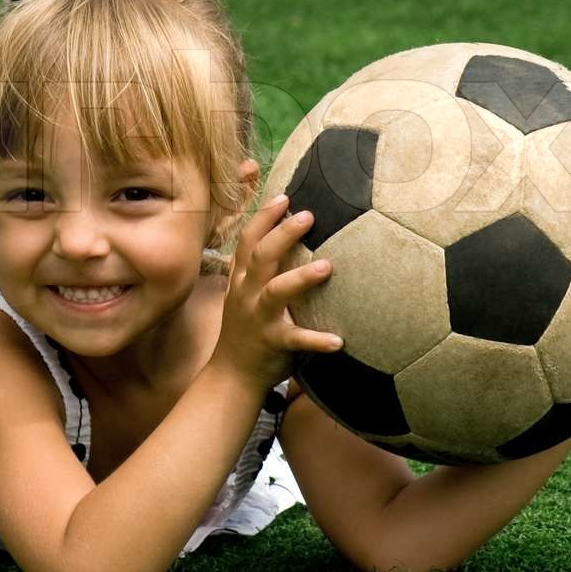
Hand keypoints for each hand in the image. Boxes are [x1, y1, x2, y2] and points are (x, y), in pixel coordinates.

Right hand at [212, 193, 343, 387]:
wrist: (231, 374)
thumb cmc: (247, 328)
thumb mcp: (243, 293)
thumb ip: (259, 269)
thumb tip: (286, 237)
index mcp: (241, 280)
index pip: (247, 241)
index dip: (263, 217)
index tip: (284, 197)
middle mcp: (246, 294)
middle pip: (260, 256)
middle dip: (283, 233)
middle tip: (309, 215)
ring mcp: (257, 318)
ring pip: (276, 292)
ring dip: (301, 278)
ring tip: (327, 266)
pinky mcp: (272, 343)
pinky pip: (296, 340)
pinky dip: (316, 340)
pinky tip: (339, 341)